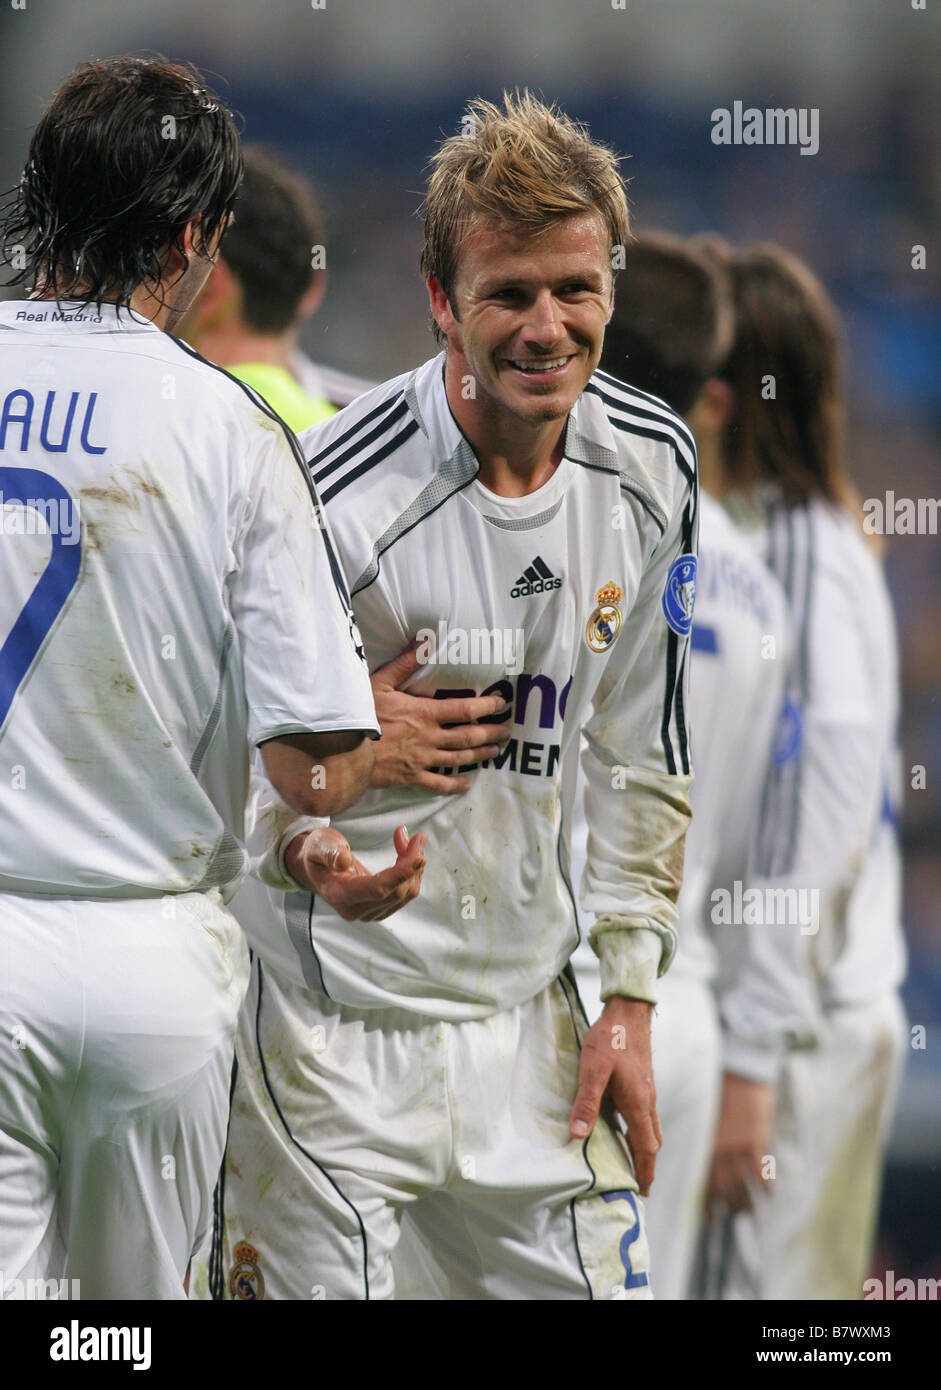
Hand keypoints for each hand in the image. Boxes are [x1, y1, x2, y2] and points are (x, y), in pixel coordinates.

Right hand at [284, 824, 427, 921]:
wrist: (317, 866)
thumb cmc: (318, 851)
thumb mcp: (319, 844)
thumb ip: (329, 852)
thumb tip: (343, 861)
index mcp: (339, 895)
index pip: (377, 889)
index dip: (400, 874)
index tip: (419, 856)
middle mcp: (355, 910)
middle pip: (396, 891)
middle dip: (412, 863)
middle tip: (418, 836)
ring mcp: (369, 913)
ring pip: (406, 893)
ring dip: (415, 866)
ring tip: (410, 839)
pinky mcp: (380, 909)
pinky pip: (405, 893)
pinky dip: (412, 872)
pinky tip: (407, 852)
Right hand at [369, 641, 510, 793]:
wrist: (343, 750)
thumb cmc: (360, 714)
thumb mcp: (380, 682)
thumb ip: (405, 663)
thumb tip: (425, 641)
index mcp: (425, 713)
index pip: (464, 709)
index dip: (486, 707)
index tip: (501, 704)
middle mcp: (430, 737)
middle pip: (468, 735)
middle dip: (490, 733)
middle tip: (507, 731)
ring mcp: (422, 759)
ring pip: (458, 758)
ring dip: (479, 754)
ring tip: (495, 752)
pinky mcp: (411, 777)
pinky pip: (437, 783)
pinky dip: (453, 785)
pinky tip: (466, 785)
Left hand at [568, 996, 660, 1196]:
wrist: (629, 1010)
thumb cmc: (610, 1038)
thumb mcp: (592, 1070)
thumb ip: (586, 1102)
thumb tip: (577, 1135)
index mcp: (638, 1102)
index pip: (646, 1146)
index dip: (644, 1170)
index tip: (643, 1191)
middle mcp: (647, 1099)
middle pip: (652, 1140)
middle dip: (646, 1164)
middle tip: (639, 1184)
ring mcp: (647, 1089)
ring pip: (650, 1126)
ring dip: (644, 1147)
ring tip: (632, 1161)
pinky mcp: (642, 1080)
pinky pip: (644, 1114)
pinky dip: (639, 1129)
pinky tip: (623, 1126)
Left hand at [706, 1072, 775, 1214]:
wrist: (739, 1071)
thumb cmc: (721, 1090)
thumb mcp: (709, 1117)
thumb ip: (711, 1141)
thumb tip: (711, 1162)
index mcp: (705, 1144)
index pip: (704, 1181)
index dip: (707, 1203)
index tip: (709, 1217)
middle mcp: (719, 1150)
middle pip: (723, 1188)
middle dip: (728, 1206)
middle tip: (732, 1216)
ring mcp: (738, 1147)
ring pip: (742, 1185)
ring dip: (747, 1202)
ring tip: (750, 1212)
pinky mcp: (756, 1140)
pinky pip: (761, 1171)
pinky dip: (766, 1185)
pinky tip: (769, 1193)